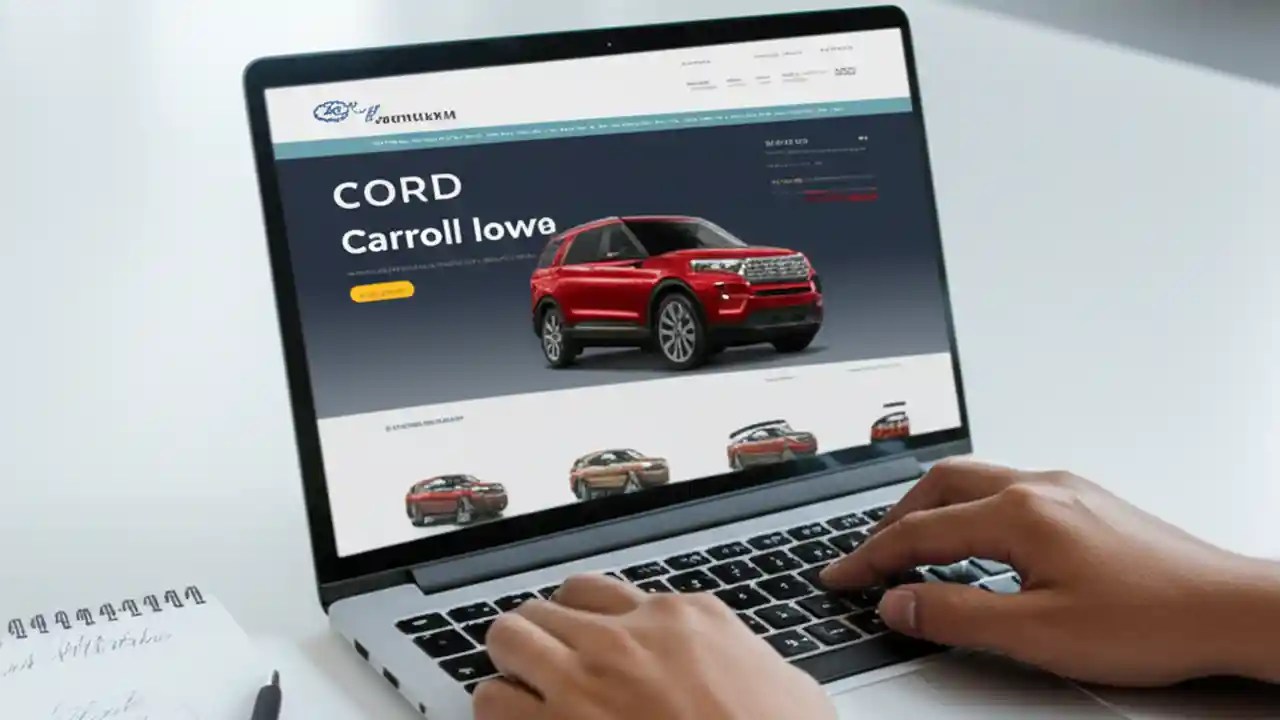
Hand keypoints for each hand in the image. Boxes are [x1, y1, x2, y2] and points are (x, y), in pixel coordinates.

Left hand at [475, 574, 835, 719]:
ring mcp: (588, 679)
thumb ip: (745, 661)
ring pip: (509, 636)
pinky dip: (499, 709)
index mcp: (687, 619)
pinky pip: (494, 701)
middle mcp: (630, 636)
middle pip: (549, 606)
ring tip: (519, 686)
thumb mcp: (788, 687)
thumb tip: (747, 672)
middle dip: (541, 633)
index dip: (587, 619)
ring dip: (512, 662)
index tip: (586, 638)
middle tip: (545, 662)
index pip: (605, 593)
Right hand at [820, 459, 1279, 685]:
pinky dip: (970, 510)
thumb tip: (898, 603)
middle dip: (894, 520)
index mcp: (1019, 513)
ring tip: (911, 545)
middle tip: (868, 556)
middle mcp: (1039, 487)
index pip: (921, 532)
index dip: (871, 558)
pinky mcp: (1086, 502)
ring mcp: (1065, 489)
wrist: (1230, 609)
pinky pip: (1007, 489)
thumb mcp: (1038, 633)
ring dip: (932, 509)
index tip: (840, 576)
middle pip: (940, 486)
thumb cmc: (1151, 620)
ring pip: (975, 481)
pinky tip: (977, 540)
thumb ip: (957, 615)